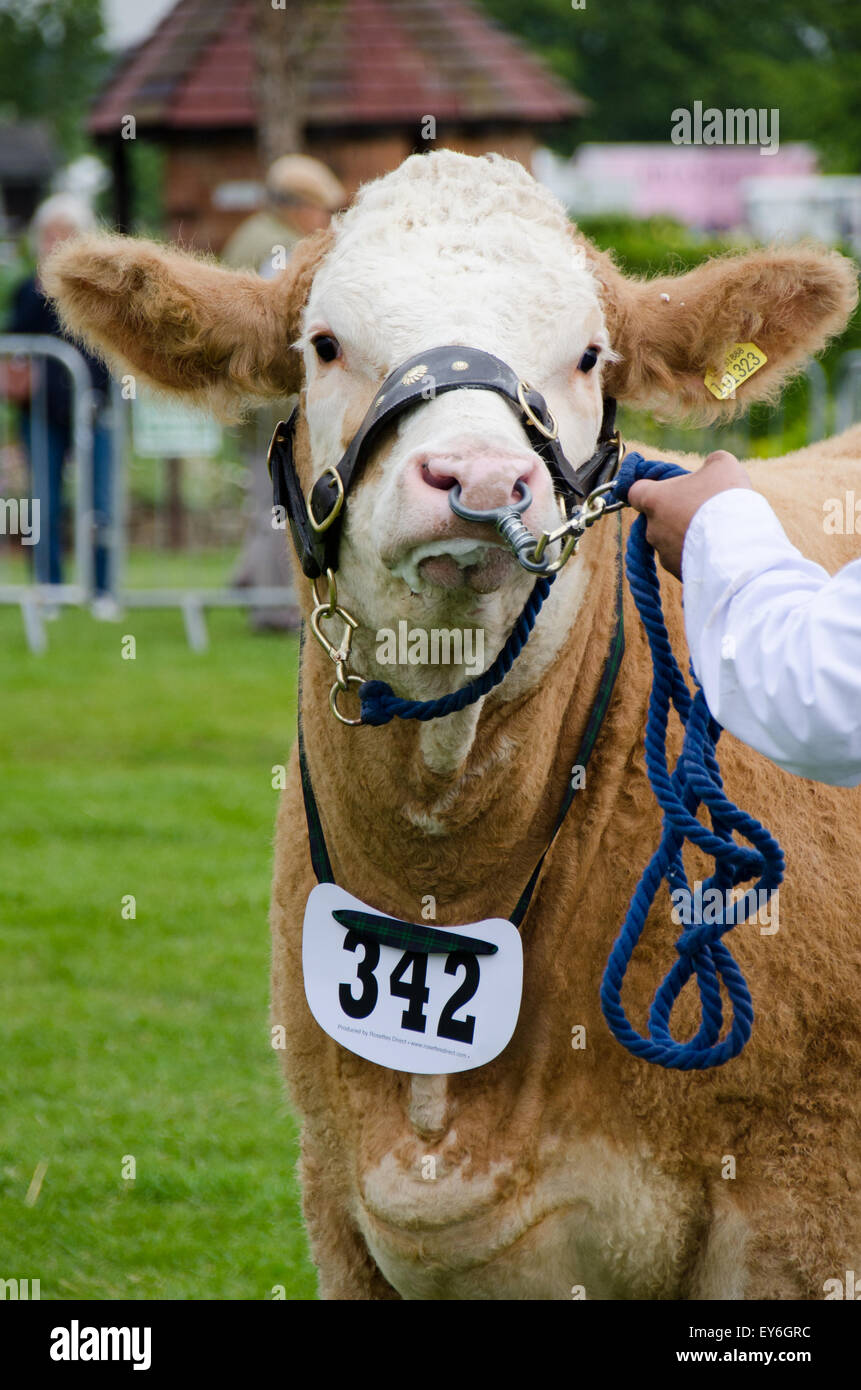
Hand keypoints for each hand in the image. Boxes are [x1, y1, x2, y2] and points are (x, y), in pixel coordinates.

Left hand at [627, 450, 752, 578]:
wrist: (738, 548)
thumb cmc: (724, 499)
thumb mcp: (722, 465)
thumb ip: (709, 463)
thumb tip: (710, 469)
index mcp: (654, 500)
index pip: (634, 492)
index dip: (647, 488)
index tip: (660, 487)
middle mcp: (652, 529)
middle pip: (658, 517)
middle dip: (676, 513)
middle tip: (703, 508)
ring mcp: (664, 555)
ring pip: (672, 541)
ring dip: (688, 536)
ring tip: (717, 531)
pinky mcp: (679, 574)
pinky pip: (686, 561)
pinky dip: (698, 555)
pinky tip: (720, 550)